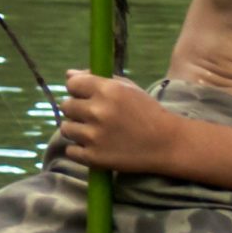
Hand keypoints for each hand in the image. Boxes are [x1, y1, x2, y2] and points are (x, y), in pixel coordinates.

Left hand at [57, 71, 174, 172]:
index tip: (85, 96)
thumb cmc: (146, 112)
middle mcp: (98, 111)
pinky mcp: (93, 157)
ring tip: (94, 132)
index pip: (72, 84)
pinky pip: (70, 150)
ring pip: (66, 128)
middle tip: (93, 116)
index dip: (77, 90)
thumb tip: (68, 75)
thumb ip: (96, 78)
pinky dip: (79, 150)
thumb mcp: (127, 88)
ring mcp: (94, 136)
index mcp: (107, 90)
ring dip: (77, 130)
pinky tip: (95, 146)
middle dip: (77, 110)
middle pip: (66, 106)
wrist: (166, 143)